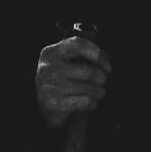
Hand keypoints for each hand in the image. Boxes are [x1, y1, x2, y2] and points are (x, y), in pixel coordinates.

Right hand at [32, 23, 109, 144]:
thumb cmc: (61, 80)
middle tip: (102, 81)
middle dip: (101, 78)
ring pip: (89, 88)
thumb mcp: (65, 62)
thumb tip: (105, 59)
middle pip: (88, 70)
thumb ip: (82, 55)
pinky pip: (86, 101)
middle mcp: (48, 68)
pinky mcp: (54, 103)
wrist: (44, 106)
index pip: (78, 45)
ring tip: (99, 93)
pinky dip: (93, 103)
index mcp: (51, 52)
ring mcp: (49, 86)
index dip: (97, 54)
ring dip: (99, 92)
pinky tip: (91, 102)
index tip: (106, 65)